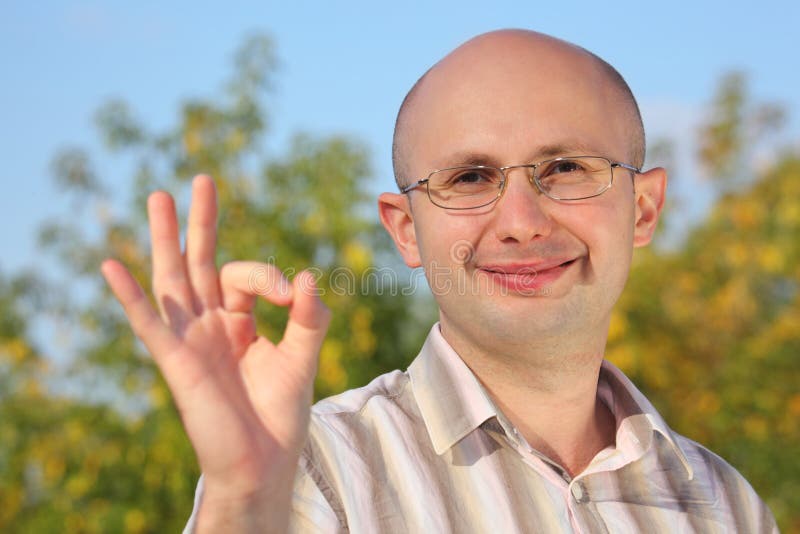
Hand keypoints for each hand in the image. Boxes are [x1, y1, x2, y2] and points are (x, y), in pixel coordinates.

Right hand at [101, 175, 329, 531]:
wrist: (264, 464)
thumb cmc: (281, 415)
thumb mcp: (303, 358)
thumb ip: (310, 318)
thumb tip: (307, 276)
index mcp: (241, 322)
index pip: (248, 278)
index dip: (270, 277)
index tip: (292, 296)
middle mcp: (212, 325)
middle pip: (202, 263)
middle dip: (202, 222)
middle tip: (204, 179)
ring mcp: (191, 340)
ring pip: (173, 280)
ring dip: (166, 239)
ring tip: (159, 196)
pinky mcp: (176, 361)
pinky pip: (148, 324)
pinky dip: (130, 296)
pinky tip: (111, 265)